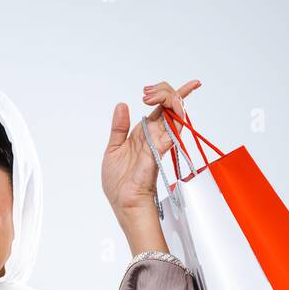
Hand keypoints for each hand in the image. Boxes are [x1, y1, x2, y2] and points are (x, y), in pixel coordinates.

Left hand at [101, 78, 200, 215]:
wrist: (124, 201)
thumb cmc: (119, 182)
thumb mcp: (113, 148)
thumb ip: (118, 127)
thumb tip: (121, 105)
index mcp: (144, 133)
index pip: (160, 107)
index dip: (166, 93)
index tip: (153, 88)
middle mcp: (156, 134)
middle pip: (170, 103)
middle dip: (164, 90)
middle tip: (146, 92)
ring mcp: (161, 140)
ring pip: (175, 110)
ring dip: (168, 96)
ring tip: (148, 94)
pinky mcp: (162, 147)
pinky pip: (174, 125)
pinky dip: (174, 111)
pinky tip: (168, 104)